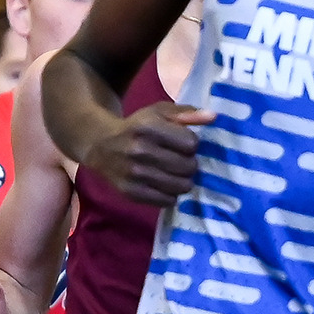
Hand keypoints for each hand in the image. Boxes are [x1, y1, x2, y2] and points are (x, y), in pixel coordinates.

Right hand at [83, 102, 215, 205]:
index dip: (190, 144)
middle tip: (179, 160)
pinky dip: (169, 194)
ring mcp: (134, 174)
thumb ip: (187, 113)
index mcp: (148, 127)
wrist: (100, 146)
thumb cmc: (136, 127)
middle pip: (188, 166)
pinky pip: (167, 200)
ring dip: (182, 180)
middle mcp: (140, 150)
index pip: (191, 143)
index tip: (181, 144)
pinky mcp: (131, 192)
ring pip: (181, 186)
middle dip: (188, 163)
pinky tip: (163, 184)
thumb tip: (213, 117)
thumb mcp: (158, 112)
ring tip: (174, 173)